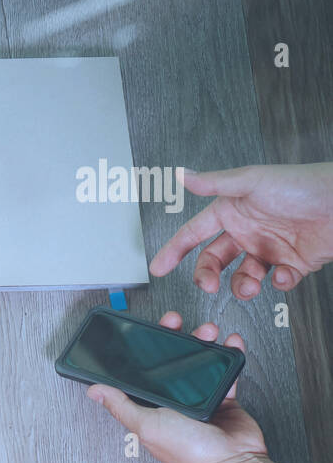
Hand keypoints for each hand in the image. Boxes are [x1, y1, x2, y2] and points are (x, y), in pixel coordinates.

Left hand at [84, 312, 266, 462]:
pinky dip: (229, 353)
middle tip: (175, 322)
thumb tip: (94, 392)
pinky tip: (229, 341)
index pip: (139, 373)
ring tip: (207, 331)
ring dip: (202, 341)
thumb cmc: (189, 451)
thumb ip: (121, 406)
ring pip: (197, 361)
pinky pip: (225, 370)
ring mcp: (199, 398)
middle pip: (168, 361)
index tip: (144, 331)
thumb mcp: (146, 425)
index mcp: (150, 408)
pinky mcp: (223, 396)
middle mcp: (172, 402)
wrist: (233, 461)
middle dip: (173, 337)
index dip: (140, 351)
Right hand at [150, 163, 332, 298]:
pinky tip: (283, 275)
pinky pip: (277, 282)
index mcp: (233, 211)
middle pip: (214, 260)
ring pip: (243, 276)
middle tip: (207, 285)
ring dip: (242, 285)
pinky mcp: (293, 263)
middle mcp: (248, 231)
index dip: (175, 250)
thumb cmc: (304, 185)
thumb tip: (183, 176)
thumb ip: (215, 183)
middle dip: (207, 275)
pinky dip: (278, 284)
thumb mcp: (253, 181)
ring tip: (250, 285)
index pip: (194, 233)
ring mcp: (269, 248)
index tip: (159, 267)